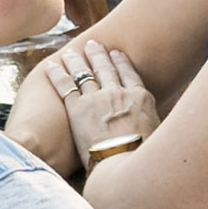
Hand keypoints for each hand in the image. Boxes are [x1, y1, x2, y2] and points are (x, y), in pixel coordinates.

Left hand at [34, 38, 160, 173]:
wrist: (125, 164)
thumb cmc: (143, 157)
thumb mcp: (157, 135)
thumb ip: (150, 123)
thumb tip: (151, 128)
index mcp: (140, 98)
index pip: (129, 73)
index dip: (120, 62)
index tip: (115, 53)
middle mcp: (118, 92)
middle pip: (106, 68)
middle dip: (98, 54)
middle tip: (92, 44)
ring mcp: (97, 98)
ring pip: (84, 72)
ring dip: (76, 60)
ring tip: (72, 52)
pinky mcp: (77, 108)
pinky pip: (65, 84)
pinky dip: (57, 73)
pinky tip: (51, 65)